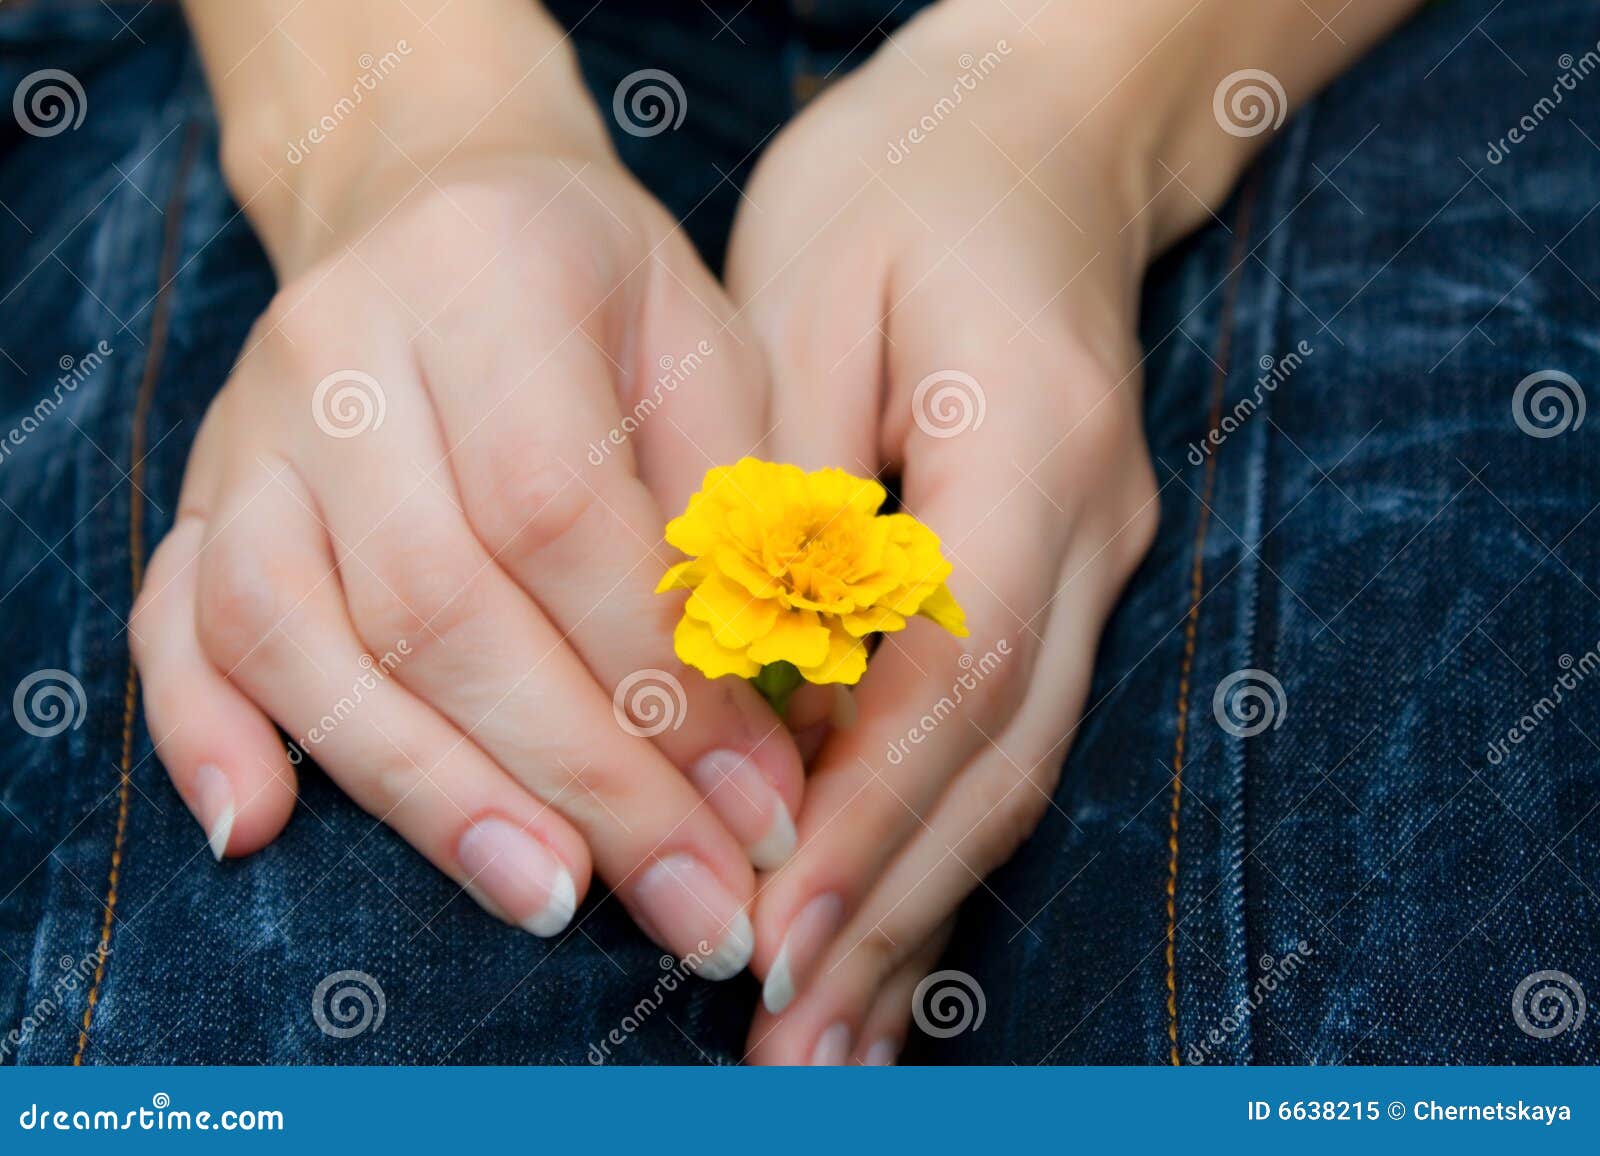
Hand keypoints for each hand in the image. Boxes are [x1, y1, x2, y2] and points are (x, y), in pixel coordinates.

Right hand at [131, 18, 801, 975]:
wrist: (446, 206)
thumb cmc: (608, 302)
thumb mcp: (710, 359)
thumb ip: (737, 519)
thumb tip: (777, 732)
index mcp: (491, 273)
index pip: (560, 513)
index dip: (658, 680)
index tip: (754, 805)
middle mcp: (341, 348)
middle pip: (438, 599)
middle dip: (579, 774)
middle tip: (692, 897)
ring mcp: (248, 429)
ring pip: (296, 631)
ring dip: (429, 789)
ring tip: (548, 898)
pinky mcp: (202, 496)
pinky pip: (171, 621)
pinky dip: (203, 733)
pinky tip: (256, 829)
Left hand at [724, 2, 1165, 1060]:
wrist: (1036, 135)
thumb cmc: (901, 187)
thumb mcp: (808, 298)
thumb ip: (783, 494)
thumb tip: (748, 692)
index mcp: (1032, 446)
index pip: (955, 672)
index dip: (868, 813)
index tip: (776, 924)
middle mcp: (1090, 529)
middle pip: (999, 759)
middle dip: (893, 907)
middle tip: (793, 1042)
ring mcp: (1095, 562)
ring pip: (1011, 769)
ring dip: (917, 906)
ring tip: (827, 1036)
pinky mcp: (1060, 580)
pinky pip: (999, 735)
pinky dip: (932, 839)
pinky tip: (881, 926)